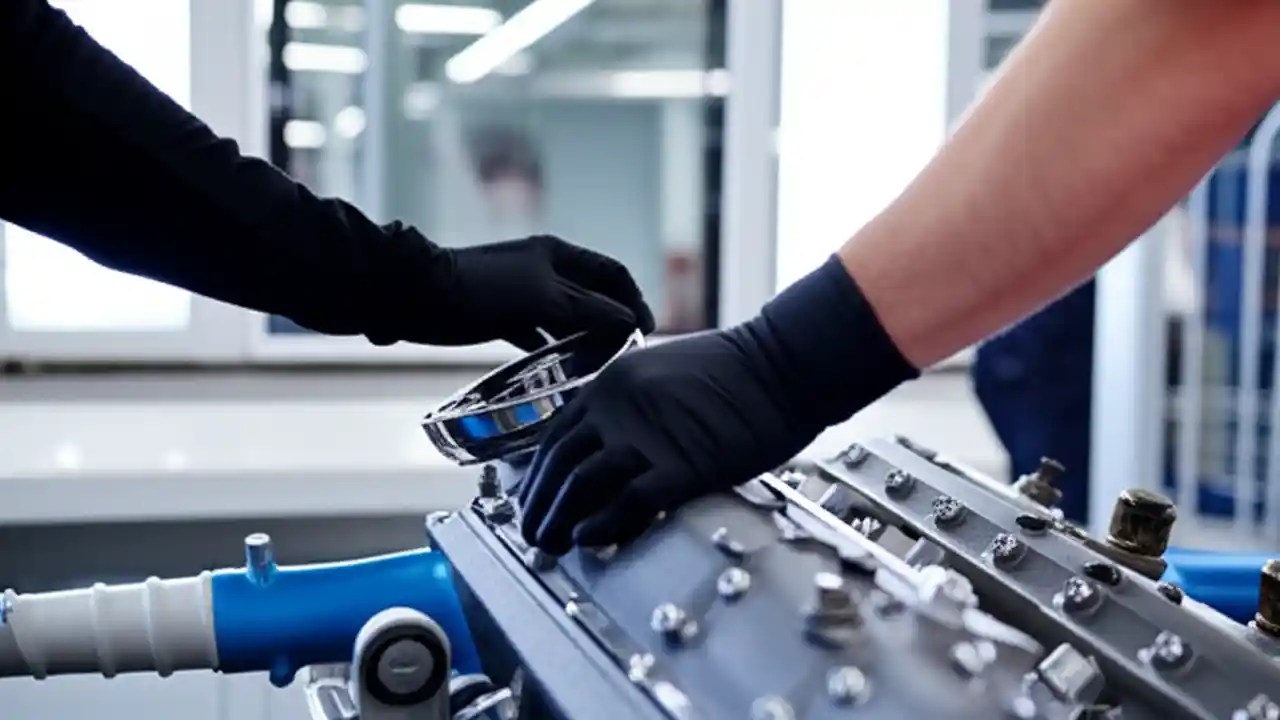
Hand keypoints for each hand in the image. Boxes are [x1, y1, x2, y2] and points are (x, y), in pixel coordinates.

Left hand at [381, 234, 654, 349]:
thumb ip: (586, 310)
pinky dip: (555, 350)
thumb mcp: (540, 298)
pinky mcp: (503, 318)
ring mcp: (523, 295)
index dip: (633, 298)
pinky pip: (540, 335)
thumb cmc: (480, 289)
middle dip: (612, 322)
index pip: (611, 272)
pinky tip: (563, 372)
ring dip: (585, 339)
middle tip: (625, 355)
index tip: (646, 331)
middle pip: (591, 296)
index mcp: (557, 254)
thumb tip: (627, 320)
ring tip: (601, 367)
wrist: (416, 295)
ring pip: (566, 318)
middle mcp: (544, 271)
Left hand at [517, 256, 919, 553]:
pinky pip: (626, 502)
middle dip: (540, 507)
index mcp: (610, 384)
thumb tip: (609, 459)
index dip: (537, 479)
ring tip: (554, 545)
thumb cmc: (735, 373)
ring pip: (581, 485)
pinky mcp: (681, 466)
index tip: (532, 503)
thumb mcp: (661, 376)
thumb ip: (630, 412)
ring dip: (561, 521)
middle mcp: (617, 407)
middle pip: (560, 465)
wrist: (783, 365)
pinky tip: (590, 540)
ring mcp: (647, 436)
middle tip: (534, 535)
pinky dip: (602, 525)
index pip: (556, 439)